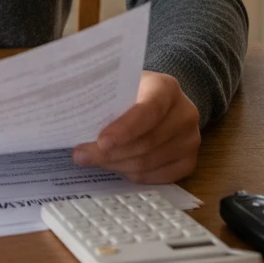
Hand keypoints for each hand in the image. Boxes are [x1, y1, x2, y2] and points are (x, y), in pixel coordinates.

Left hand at [72, 71, 199, 183]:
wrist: (160, 101)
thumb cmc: (131, 92)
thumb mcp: (120, 85)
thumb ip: (104, 99)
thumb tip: (72, 122)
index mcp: (166, 87)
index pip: (148, 111)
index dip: (125, 128)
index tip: (101, 141)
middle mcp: (185, 113)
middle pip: (147, 141)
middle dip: (111, 152)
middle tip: (81, 155)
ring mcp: (191, 139)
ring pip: (149, 162)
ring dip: (117, 164)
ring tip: (94, 159)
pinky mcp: (189, 161)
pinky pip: (158, 177)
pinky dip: (132, 174)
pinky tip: (116, 165)